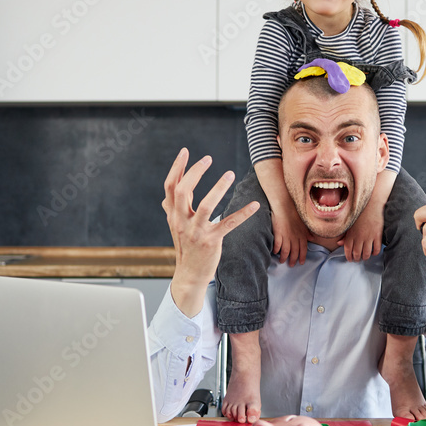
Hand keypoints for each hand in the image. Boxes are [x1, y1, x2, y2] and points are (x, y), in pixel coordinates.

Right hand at [162, 149, 258, 315]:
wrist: (189, 274)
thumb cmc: (186, 246)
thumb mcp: (176, 224)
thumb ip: (176, 205)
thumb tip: (172, 186)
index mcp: (173, 214)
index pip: (170, 187)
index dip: (177, 168)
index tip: (185, 151)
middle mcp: (181, 221)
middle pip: (182, 191)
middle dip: (194, 173)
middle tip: (208, 158)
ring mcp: (196, 232)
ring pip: (205, 206)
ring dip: (218, 188)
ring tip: (230, 174)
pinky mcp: (211, 241)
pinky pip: (229, 224)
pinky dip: (242, 213)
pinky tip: (254, 204)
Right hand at [271, 202, 309, 266]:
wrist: (285, 206)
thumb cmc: (294, 214)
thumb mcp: (304, 223)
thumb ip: (307, 232)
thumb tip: (312, 238)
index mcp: (302, 235)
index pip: (303, 249)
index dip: (302, 257)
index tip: (301, 262)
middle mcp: (295, 237)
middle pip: (295, 252)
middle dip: (293, 260)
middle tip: (291, 265)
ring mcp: (286, 236)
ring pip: (286, 251)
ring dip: (284, 257)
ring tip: (282, 261)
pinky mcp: (278, 234)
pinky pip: (277, 245)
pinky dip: (276, 250)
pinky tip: (275, 252)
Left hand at [340, 199, 383, 260]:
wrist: (371, 204)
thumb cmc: (359, 214)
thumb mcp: (350, 224)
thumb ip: (345, 235)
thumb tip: (339, 243)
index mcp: (351, 234)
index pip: (348, 250)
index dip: (349, 257)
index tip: (350, 259)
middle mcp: (359, 237)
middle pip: (357, 253)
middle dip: (357, 258)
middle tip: (357, 259)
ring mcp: (369, 237)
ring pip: (367, 253)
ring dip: (365, 257)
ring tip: (365, 257)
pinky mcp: (378, 235)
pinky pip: (377, 249)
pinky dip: (375, 253)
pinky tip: (373, 252)